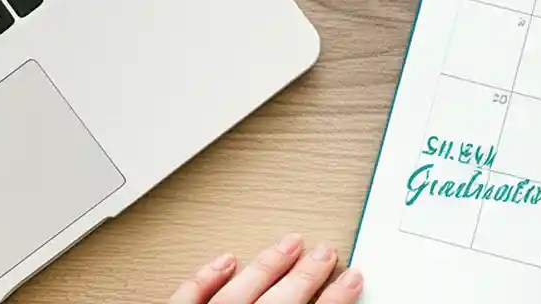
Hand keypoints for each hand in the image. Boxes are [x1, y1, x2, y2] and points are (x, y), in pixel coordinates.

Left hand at [170, 234, 362, 303]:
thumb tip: (331, 303)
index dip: (337, 296)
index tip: (353, 278)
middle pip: (280, 299)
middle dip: (307, 274)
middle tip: (325, 252)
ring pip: (239, 291)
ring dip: (267, 264)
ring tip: (288, 242)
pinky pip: (188, 297)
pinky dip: (206, 277)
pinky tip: (224, 260)